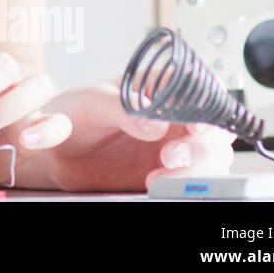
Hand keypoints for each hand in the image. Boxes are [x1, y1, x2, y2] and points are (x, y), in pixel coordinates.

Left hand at [24, 81, 235, 191]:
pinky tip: (156, 184)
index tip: (196, 123)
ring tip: (157, 175)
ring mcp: (177, 144)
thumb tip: (156, 123)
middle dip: (203, 144)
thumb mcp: (92, 103)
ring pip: (213, 157)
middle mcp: (176, 115)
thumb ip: (124, 108)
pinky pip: (196, 181)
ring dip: (196, 169)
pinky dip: (185, 185)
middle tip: (171, 155)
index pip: (202, 87)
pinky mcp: (172, 173)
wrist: (57, 152)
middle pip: (216, 128)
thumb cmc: (74, 115)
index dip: (209, 104)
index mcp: (160, 87)